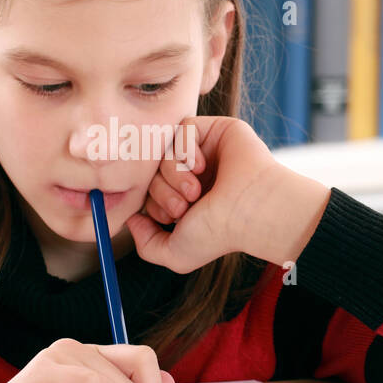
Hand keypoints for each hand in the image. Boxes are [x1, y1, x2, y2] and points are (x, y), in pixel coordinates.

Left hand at [124, 115, 280, 273]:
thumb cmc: (218, 234)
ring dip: (173, 173)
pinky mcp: (217, 130)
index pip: (151, 191)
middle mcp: (195, 175)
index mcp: (188, 199)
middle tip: (186, 205)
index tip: (175, 217)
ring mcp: (206, 151)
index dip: (154, 203)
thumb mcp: (176, 254)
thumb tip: (132, 220)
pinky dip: (185, 149)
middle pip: (153, 171)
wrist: (250, 211)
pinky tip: (202, 166)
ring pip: (165, 150)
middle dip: (162, 191)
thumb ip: (146, 244)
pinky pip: (183, 128)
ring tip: (196, 190)